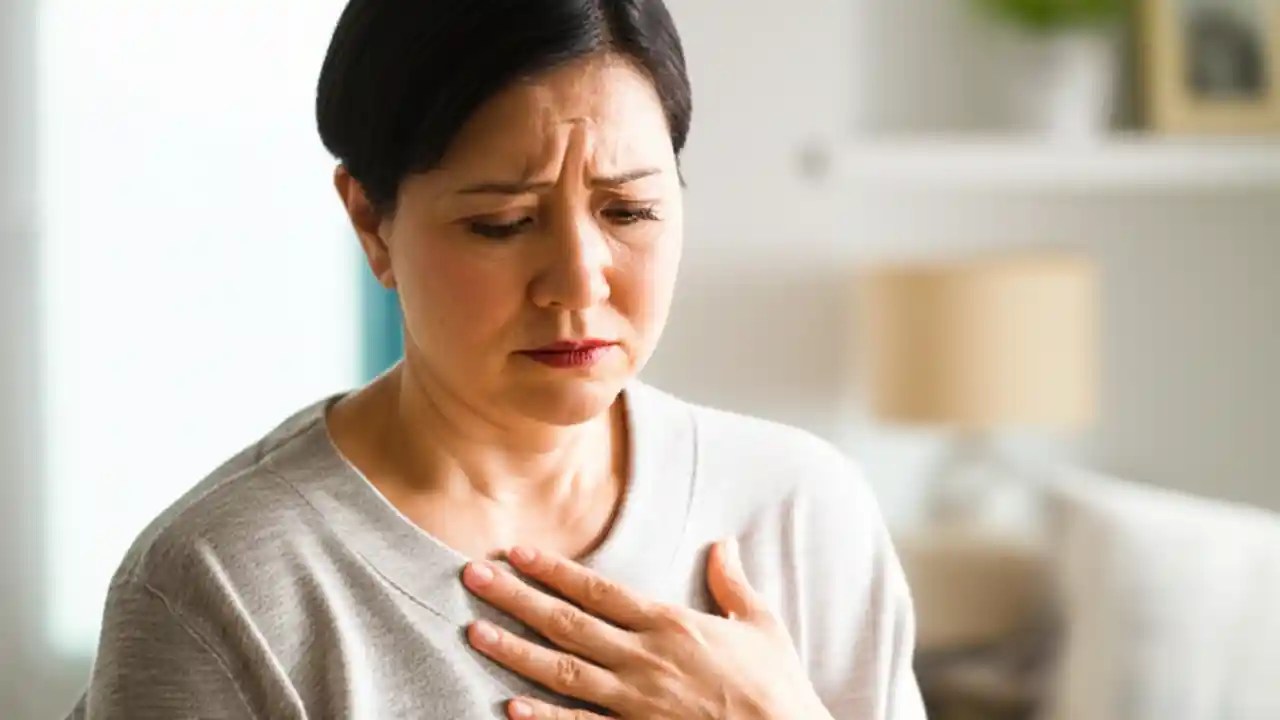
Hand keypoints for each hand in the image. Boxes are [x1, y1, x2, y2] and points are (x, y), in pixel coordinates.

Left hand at [460, 539, 831, 719]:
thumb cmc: (777, 688)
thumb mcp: (763, 626)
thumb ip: (734, 584)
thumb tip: (723, 543)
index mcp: (671, 625)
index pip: (600, 591)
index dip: (555, 570)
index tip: (517, 551)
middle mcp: (645, 660)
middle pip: (568, 624)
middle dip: (516, 598)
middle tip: (473, 576)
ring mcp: (637, 703)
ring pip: (563, 671)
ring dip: (515, 652)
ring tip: (475, 633)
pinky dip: (546, 719)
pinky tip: (510, 707)